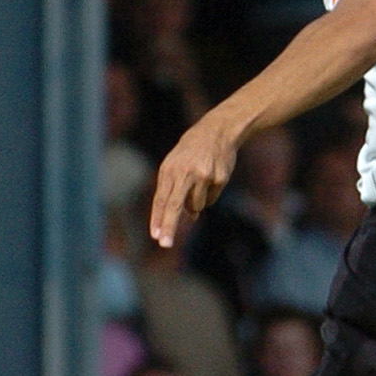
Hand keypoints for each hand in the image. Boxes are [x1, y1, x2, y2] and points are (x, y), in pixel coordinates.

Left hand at [150, 115, 239, 246]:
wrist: (218, 131)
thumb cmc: (191, 152)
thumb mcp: (176, 165)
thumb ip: (175, 190)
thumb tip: (188, 217)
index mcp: (170, 169)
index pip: (161, 198)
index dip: (158, 218)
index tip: (155, 235)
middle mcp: (185, 173)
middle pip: (174, 205)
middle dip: (169, 226)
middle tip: (165, 244)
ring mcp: (203, 176)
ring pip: (196, 206)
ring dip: (195, 204)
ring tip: (198, 183)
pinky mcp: (219, 178)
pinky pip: (210, 200)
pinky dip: (208, 196)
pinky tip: (210, 179)